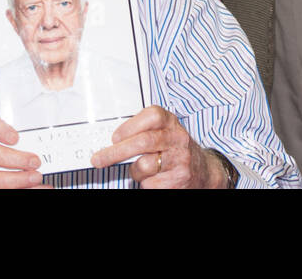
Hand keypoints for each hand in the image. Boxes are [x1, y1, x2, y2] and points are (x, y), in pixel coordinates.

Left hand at [90, 106, 228, 188]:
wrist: (203, 170)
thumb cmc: (173, 148)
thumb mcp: (164, 131)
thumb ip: (143, 130)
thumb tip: (112, 140)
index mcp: (171, 122)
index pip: (152, 116)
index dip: (130, 126)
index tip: (114, 137)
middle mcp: (177, 138)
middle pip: (143, 142)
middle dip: (116, 152)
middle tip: (98, 159)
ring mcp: (180, 160)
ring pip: (144, 166)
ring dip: (135, 171)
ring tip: (141, 169)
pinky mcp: (180, 179)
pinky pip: (150, 184)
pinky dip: (146, 183)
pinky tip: (154, 178)